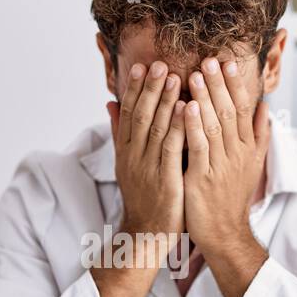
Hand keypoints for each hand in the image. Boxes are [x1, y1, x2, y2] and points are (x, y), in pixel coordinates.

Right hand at [92, 61, 186, 296]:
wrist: (146, 233)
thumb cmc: (143, 196)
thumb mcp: (127, 162)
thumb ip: (120, 132)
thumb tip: (109, 104)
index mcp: (126, 151)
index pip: (128, 114)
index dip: (134, 89)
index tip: (140, 66)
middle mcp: (134, 156)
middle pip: (141, 116)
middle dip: (150, 88)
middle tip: (158, 63)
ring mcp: (149, 168)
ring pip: (156, 128)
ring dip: (165, 101)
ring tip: (174, 76)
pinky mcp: (166, 179)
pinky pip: (172, 149)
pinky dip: (179, 127)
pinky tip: (187, 109)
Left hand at [183, 57, 269, 296]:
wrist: (225, 232)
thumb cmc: (231, 197)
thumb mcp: (252, 164)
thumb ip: (259, 135)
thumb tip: (266, 107)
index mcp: (248, 148)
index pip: (244, 109)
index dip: (235, 85)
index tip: (227, 62)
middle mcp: (237, 153)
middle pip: (230, 112)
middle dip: (219, 84)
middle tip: (210, 59)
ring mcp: (221, 165)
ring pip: (215, 126)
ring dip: (205, 99)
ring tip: (196, 75)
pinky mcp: (203, 178)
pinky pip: (198, 148)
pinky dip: (193, 127)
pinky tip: (185, 108)